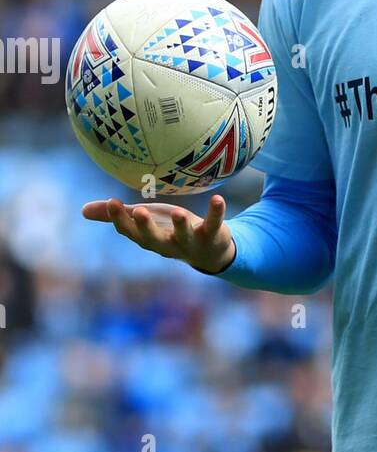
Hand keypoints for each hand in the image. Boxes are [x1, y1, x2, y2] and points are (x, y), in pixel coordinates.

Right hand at [81, 194, 235, 274]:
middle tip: (138, 211)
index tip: (112, 201)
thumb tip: (83, 210)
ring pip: (184, 236)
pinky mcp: (212, 236)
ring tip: (179, 213)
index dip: (120, 219)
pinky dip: (216, 213)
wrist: (211, 252)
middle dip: (145, 227)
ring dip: (181, 225)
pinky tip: (218, 199)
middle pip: (154, 239)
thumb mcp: (144, 221)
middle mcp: (168, 245)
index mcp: (149, 240)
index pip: (130, 232)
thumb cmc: (171, 231)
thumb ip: (117, 216)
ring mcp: (191, 242)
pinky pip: (214, 224)